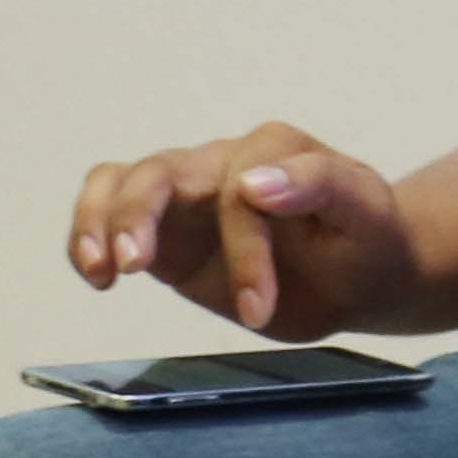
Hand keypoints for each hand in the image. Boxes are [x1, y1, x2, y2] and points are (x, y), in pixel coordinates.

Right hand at [71, 122, 415, 337]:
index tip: (260, 307)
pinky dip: (89, 239)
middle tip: (136, 266)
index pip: (238, 187)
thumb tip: (253, 182)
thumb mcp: (365, 211)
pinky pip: (109, 217)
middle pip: (159, 171)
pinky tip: (98, 276)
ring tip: (104, 272)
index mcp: (274, 149)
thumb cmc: (368, 237)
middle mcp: (222, 164)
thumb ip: (320, 183)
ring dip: (99, 222)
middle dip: (139, 215)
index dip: (245, 247)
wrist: (363, 275)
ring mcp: (188, 197)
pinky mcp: (167, 235)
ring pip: (119, 182)